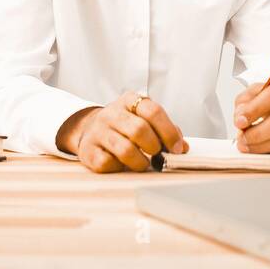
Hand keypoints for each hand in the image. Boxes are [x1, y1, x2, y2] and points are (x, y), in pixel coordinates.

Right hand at [56, 92, 187, 172]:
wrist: (89, 129)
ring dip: (140, 162)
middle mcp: (111, 113)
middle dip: (154, 147)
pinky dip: (119, 168)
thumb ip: (165, 131)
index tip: (176, 148)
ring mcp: (98, 131)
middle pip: (139, 130)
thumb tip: (182, 147)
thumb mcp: (143, 119)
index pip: (153, 111)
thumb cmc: (124, 127)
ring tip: (142, 163)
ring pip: (125, 149)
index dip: (168, 131)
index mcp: (129, 101)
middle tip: (157, 154)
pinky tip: (121, 164)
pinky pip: (108, 163)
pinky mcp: (88, 150)